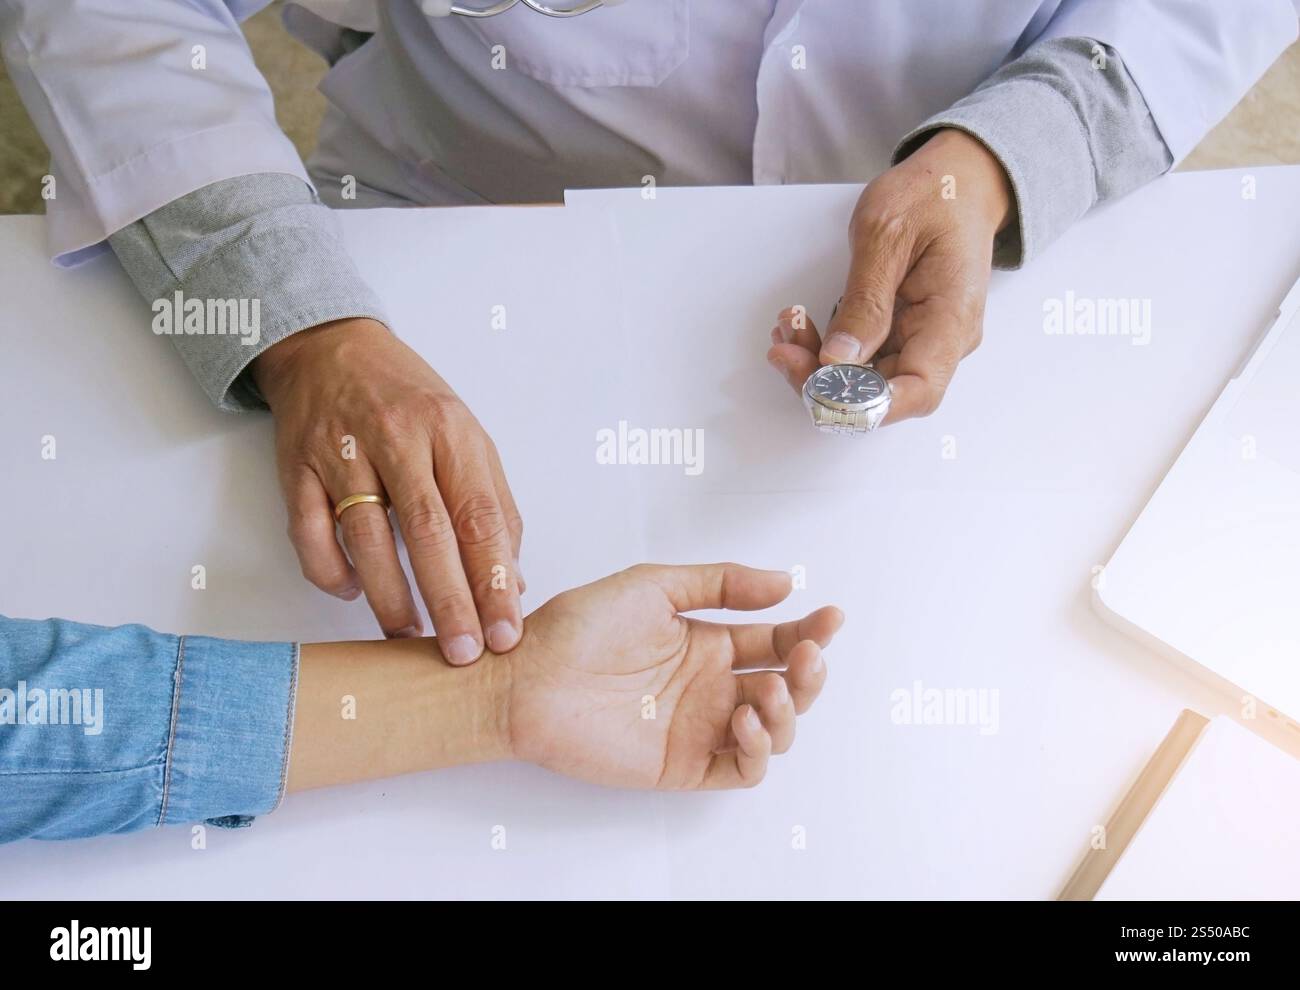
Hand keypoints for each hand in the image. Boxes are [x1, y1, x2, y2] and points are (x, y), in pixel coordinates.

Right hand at [254, 317, 522, 664]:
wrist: (330, 346)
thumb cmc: (410, 400)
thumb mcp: (465, 437)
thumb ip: (492, 507)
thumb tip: (513, 582)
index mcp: (450, 433)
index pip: (481, 517)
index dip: (495, 580)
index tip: (507, 630)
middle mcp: (397, 439)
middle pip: (428, 533)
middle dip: (450, 601)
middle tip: (463, 652)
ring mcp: (342, 452)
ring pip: (366, 537)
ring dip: (390, 598)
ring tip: (410, 638)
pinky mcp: (296, 467)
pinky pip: (310, 532)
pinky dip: (329, 571)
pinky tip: (351, 592)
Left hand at [503, 562, 842, 788]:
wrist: (529, 677)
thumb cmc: (578, 627)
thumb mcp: (654, 585)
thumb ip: (721, 583)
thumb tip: (784, 582)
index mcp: (707, 642)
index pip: (775, 641)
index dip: (810, 631)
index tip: (830, 617)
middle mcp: (710, 686)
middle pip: (787, 687)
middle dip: (810, 672)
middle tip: (809, 653)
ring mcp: (700, 727)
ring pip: (774, 732)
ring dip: (788, 712)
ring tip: (768, 691)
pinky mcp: (683, 764)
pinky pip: (741, 770)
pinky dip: (758, 751)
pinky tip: (744, 719)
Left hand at [767, 128, 1012, 423]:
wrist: (958, 180)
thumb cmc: (932, 196)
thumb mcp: (887, 235)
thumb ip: (865, 301)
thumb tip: (838, 358)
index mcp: (951, 318)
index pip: (918, 390)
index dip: (867, 406)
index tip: (817, 391)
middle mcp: (942, 340)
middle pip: (882, 392)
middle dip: (823, 380)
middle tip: (783, 348)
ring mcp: (922, 340)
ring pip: (865, 379)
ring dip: (818, 364)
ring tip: (790, 325)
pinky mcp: (903, 333)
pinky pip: (863, 358)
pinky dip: (828, 349)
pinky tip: (802, 326)